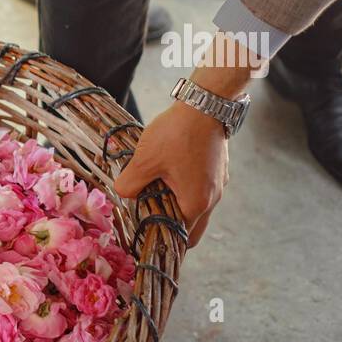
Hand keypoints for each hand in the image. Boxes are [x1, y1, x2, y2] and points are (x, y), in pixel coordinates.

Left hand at [112, 101, 228, 247]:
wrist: (205, 104)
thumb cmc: (176, 135)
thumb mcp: (144, 162)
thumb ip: (129, 185)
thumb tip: (124, 196)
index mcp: (196, 204)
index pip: (181, 237)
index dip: (161, 236)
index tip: (143, 229)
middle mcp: (213, 199)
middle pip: (190, 226)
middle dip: (168, 222)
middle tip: (146, 210)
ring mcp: (218, 184)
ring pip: (195, 206)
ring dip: (176, 203)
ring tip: (154, 188)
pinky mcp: (218, 170)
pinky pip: (200, 189)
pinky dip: (185, 189)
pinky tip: (167, 173)